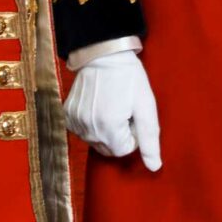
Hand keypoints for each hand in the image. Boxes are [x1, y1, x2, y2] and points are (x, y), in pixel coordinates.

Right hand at [64, 50, 161, 171]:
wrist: (102, 54)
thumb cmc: (129, 78)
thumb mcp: (146, 106)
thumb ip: (149, 139)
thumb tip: (154, 167)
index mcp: (109, 129)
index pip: (125, 150)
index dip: (134, 134)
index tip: (133, 114)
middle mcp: (88, 129)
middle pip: (109, 149)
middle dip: (119, 134)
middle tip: (123, 109)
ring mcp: (75, 122)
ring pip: (96, 141)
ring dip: (106, 130)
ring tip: (111, 105)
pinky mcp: (67, 115)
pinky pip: (83, 131)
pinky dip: (92, 124)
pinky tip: (97, 105)